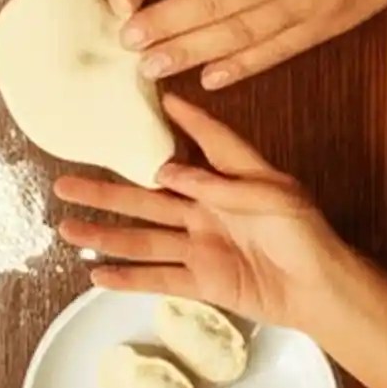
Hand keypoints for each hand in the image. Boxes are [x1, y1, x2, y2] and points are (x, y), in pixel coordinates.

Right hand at [54, 94, 347, 331]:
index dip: (181, 119)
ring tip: (67, 228)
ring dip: (104, 234)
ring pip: (141, 238)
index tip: (155, 98)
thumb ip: (217, 184)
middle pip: (146, 195)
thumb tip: (167, 173)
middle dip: (104, 189)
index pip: (203, 140)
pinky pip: (157, 278)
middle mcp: (207, 209)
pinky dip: (127, 278)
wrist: (321, 289)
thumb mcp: (271, 196)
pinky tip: (97, 275)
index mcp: (231, 179)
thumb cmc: (307, 236)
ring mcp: (200, 246)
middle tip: (65, 182)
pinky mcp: (201, 280)